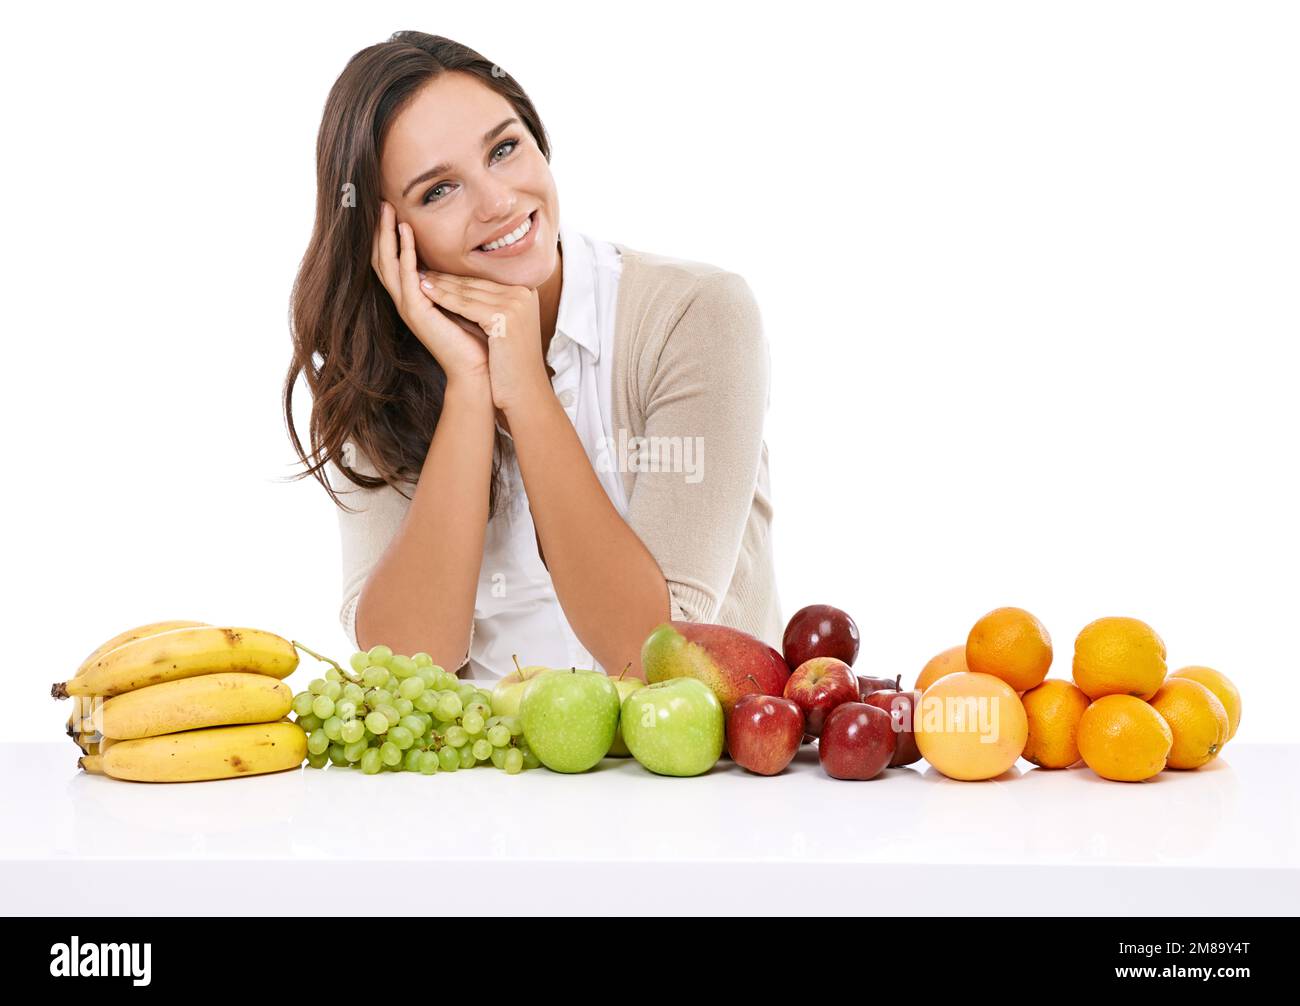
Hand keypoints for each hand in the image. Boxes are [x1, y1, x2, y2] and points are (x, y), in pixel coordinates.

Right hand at [370, 202, 489, 384]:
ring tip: (387, 209)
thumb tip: (464, 262)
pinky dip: (404, 252)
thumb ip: (457, 285)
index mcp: (416, 299)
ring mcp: (409, 307)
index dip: (389, 236)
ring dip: (386, 235)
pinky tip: (406, 232)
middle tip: (381, 201)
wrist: (480, 372)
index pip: (394, 261)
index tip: (391, 209)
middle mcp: (407, 302)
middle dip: (381, 230)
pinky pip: (406, 276)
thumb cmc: (477, 341)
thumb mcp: (464, 302)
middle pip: (382, 259)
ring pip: (387, 264)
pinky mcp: (416, 313)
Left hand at [418, 270, 552, 414]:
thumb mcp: (503, 326)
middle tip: (418, 268)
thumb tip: (461, 287)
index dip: (456, 278)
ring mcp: (515, 303)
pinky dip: (443, 298)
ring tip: (416, 276)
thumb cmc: (509, 364)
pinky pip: (465, 305)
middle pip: (476, 284)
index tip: (434, 273)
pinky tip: (424, 291)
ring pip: (468, 292)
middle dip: (446, 277)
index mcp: (526, 292)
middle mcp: (524, 293)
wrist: (524, 390)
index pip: (484, 282)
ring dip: (439, 283)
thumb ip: (490, 305)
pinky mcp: (504, 316)